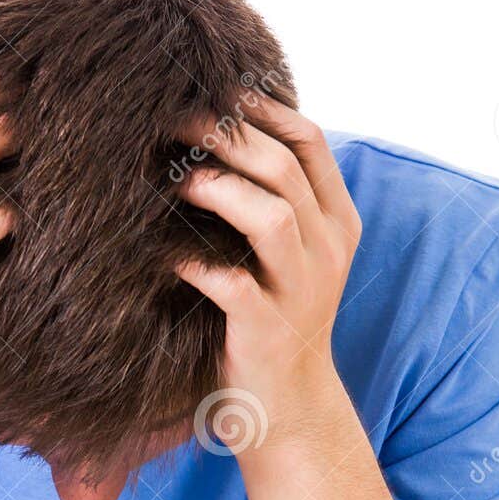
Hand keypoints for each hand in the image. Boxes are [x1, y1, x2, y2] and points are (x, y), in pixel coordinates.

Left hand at [176, 97, 360, 452]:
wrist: (288, 410)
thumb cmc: (269, 320)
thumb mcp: (285, 256)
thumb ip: (268, 200)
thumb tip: (213, 134)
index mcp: (336, 222)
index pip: (309, 141)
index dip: (260, 108)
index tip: (211, 89)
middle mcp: (327, 251)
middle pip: (284, 168)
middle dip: (227, 135)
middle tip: (174, 118)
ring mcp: (301, 291)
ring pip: (272, 217)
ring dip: (219, 189)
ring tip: (175, 177)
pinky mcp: (268, 330)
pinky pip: (232, 285)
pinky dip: (194, 263)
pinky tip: (162, 255)